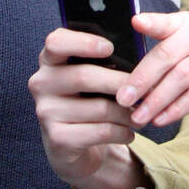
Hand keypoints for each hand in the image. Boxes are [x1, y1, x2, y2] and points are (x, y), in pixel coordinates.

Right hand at [29, 29, 141, 188]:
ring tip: (141, 113)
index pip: (56, 42)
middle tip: (147, 88)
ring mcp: (46, 112)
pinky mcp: (58, 138)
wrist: (71, 145)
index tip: (110, 48)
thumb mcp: (90, 76)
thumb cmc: (87, 100)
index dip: (83, 43)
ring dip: (127, 112)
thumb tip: (138, 60)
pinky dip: (122, 132)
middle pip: (84, 76)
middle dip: (121, 82)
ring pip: (99, 108)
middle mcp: (42, 83)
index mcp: (50, 60)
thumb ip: (104, 62)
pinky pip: (101, 131)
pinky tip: (129, 132)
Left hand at [117, 11, 188, 130]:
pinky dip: (177, 108)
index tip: (134, 24)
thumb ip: (165, 69)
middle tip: (123, 99)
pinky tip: (162, 120)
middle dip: (142, 79)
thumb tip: (128, 87)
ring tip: (139, 117)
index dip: (152, 22)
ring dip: (156, 100)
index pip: (168, 22)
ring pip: (181, 76)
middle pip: (168, 53)